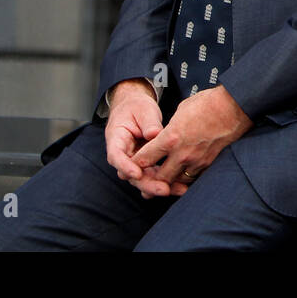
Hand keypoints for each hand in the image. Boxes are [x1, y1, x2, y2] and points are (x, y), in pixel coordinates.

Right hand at [104, 79, 167, 198]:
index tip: (137, 174)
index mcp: (116, 139)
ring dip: (159, 186)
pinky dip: (165, 180)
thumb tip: (154, 134)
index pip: (116, 156)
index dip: (126, 166)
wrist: (136, 107)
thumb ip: (148, 123)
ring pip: (143, 179)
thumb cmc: (137, 107)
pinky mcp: (146, 163)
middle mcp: (123, 154)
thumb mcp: (142, 110)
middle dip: (147, 184)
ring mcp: (134, 161)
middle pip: (130, 174)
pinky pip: (153, 174)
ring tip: (178, 190)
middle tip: (164, 190)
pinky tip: (179, 186)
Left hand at [131, 86, 253, 197]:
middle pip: (159, 178)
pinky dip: (186, 178)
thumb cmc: (208, 103)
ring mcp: (196, 161)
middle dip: (150, 181)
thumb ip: (171, 127)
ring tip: (163, 184)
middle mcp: (181, 154)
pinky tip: (183, 177)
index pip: (145, 159)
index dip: (135, 164)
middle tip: (145, 182)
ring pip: (177, 182)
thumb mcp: (181, 110)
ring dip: (169, 183)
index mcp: (170, 138)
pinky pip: (193, 178)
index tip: (132, 165)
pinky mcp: (209, 163)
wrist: (234, 107)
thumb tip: (168, 132)